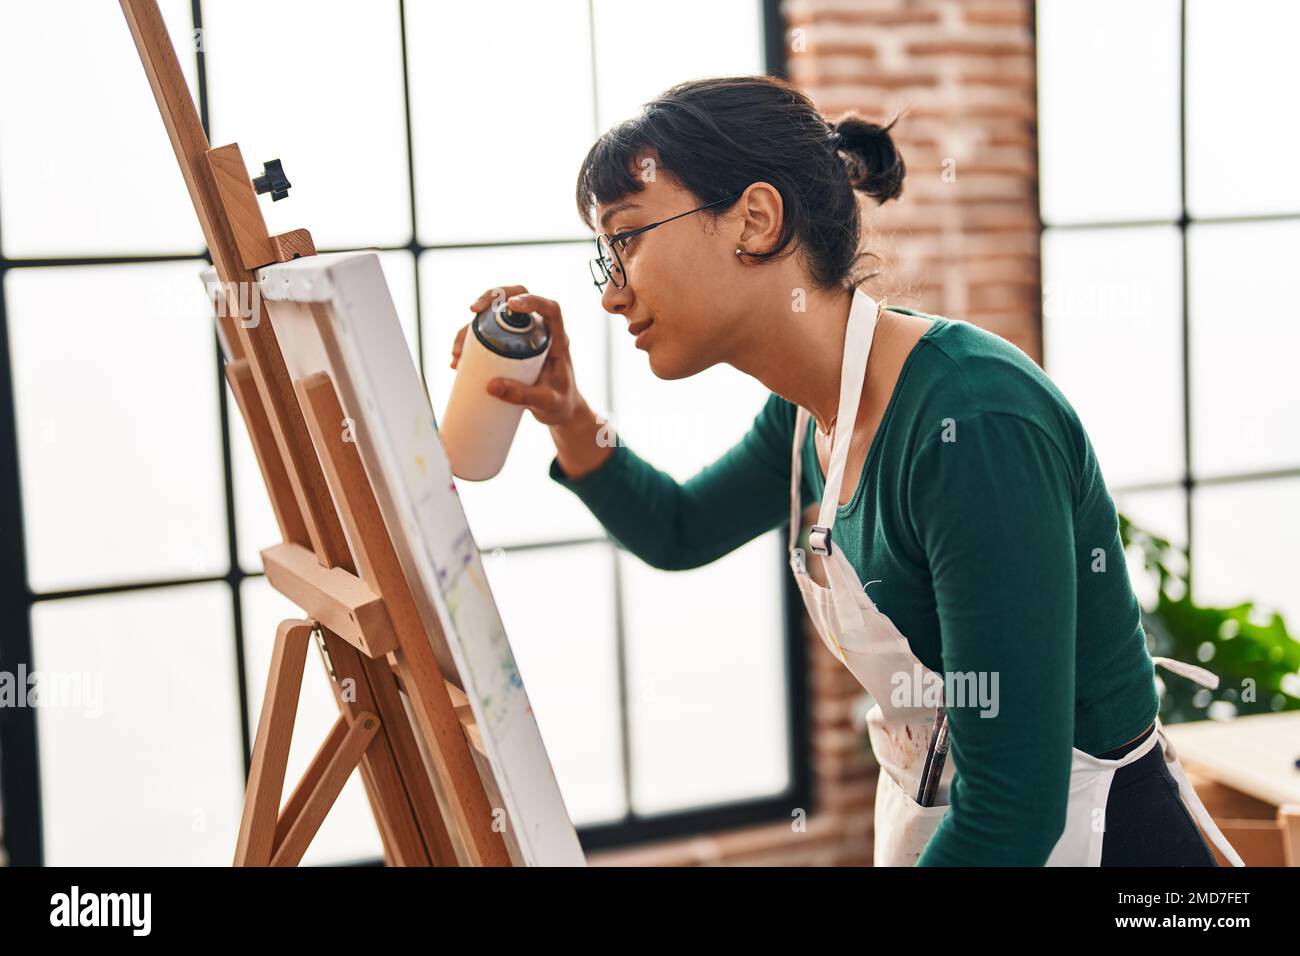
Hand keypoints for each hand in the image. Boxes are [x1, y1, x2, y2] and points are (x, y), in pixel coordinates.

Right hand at [453, 285, 585, 427]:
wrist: (558, 410)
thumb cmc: (560, 403)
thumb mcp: (546, 402)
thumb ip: (523, 396)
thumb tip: (491, 386)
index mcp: (557, 339)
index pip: (551, 309)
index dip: (533, 301)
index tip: (512, 305)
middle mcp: (539, 330)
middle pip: (518, 296)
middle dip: (493, 296)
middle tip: (473, 310)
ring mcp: (522, 335)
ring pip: (496, 314)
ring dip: (472, 324)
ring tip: (457, 353)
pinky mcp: (508, 344)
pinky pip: (487, 333)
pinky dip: (469, 341)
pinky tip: (458, 360)